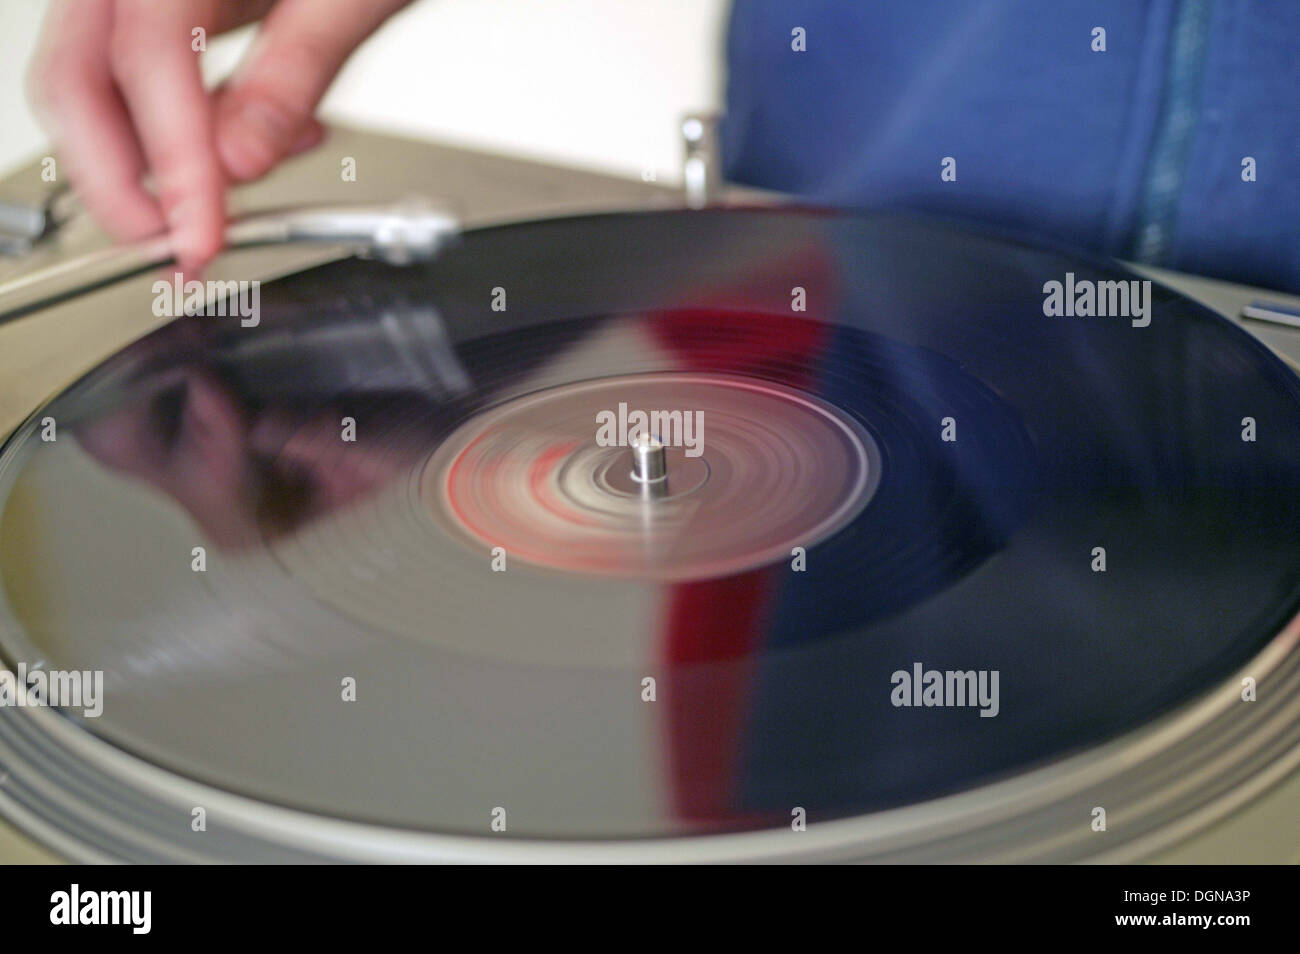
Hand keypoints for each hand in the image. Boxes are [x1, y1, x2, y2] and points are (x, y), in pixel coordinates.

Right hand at [26, 0, 412, 270]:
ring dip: (150, 167)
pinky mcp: (166, 13)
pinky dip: (180, 136)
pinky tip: (246, 150)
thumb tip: (240, 162)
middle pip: (80, 79)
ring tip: (228, 202)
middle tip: (182, 246)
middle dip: (121, 181)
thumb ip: (294, 73)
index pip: (144, 61)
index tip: (200, 237)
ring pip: (96, 88)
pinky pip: (139, 82)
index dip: (170, 163)